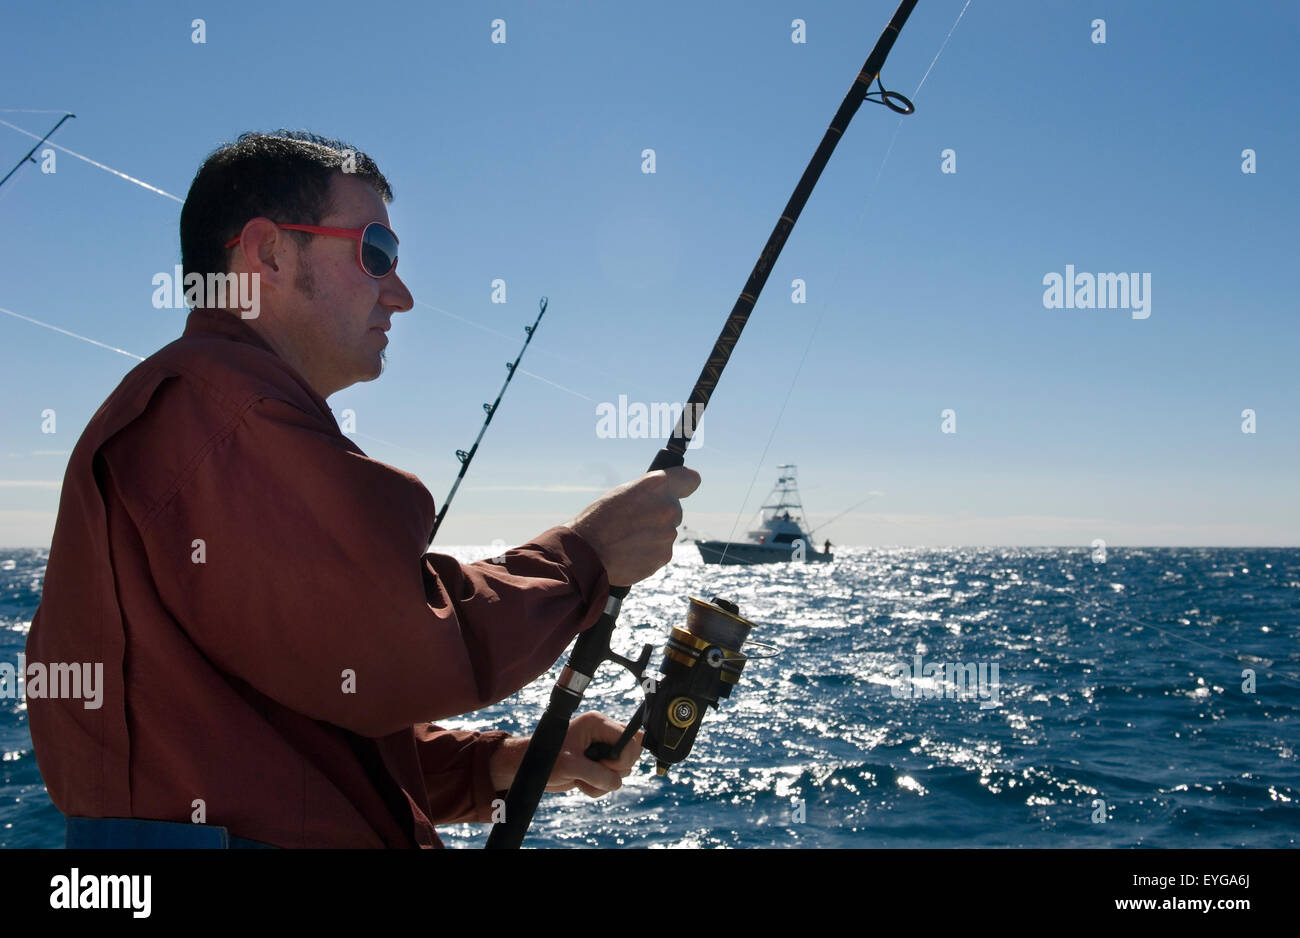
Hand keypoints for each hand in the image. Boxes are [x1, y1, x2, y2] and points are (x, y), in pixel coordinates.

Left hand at [489, 711, 642, 796]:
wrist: (531, 771)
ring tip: (580, 777)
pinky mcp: (598, 766)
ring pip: (622, 772)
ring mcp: (602, 752)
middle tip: (592, 770)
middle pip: (632, 755)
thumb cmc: (546, 758)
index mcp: (598, 724)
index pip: (631, 739)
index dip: (622, 757)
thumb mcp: (571, 766)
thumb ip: (598, 774)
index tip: (604, 764)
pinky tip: (579, 783)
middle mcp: (603, 735)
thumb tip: (617, 783)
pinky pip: (612, 782)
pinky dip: (597, 788)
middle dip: (614, 770)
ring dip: (603, 782)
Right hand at [566, 467, 700, 585]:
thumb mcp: (623, 493)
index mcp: (657, 485)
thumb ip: (649, 492)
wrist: (586, 554)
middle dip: (659, 515)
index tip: (681, 489)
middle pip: (674, 510)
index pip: (691, 479)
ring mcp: (668, 534)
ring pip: (666, 532)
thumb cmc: (598, 520)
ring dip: (652, 536)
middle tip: (634, 521)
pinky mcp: (665, 556)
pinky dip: (649, 552)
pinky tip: (629, 552)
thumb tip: (665, 496)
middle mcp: (668, 508)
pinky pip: (661, 551)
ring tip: (627, 539)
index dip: (684, 485)